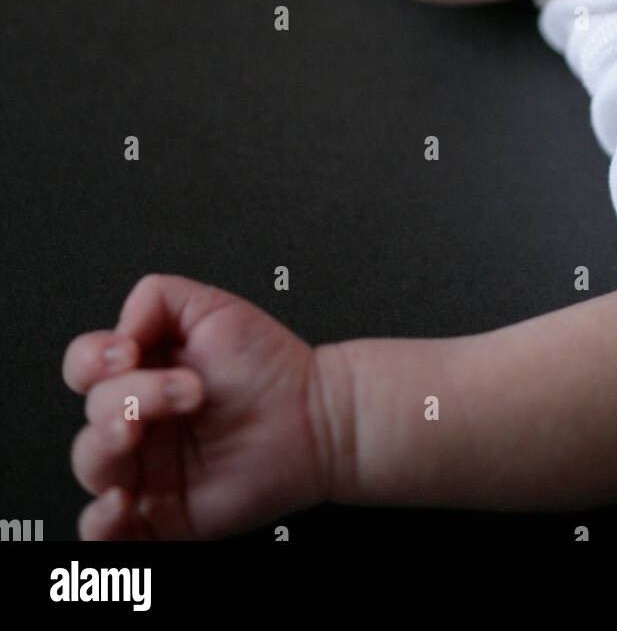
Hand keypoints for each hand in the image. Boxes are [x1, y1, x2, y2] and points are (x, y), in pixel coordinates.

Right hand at [63, 274, 327, 539]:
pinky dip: (100, 523)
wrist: (314, 415)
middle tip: (186, 390)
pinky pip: (107, 533)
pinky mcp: (160, 516)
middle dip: (132, 395)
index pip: (85, 367)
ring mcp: (146, 469)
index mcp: (142, 371)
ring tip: (139, 433)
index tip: (126, 353)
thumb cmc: (269, 366)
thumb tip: (120, 328)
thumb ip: (156, 299)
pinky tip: (122, 502)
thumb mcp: (212, 308)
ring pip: (91, 466)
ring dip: (106, 447)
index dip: (93, 359)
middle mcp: (138, 420)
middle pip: (93, 412)